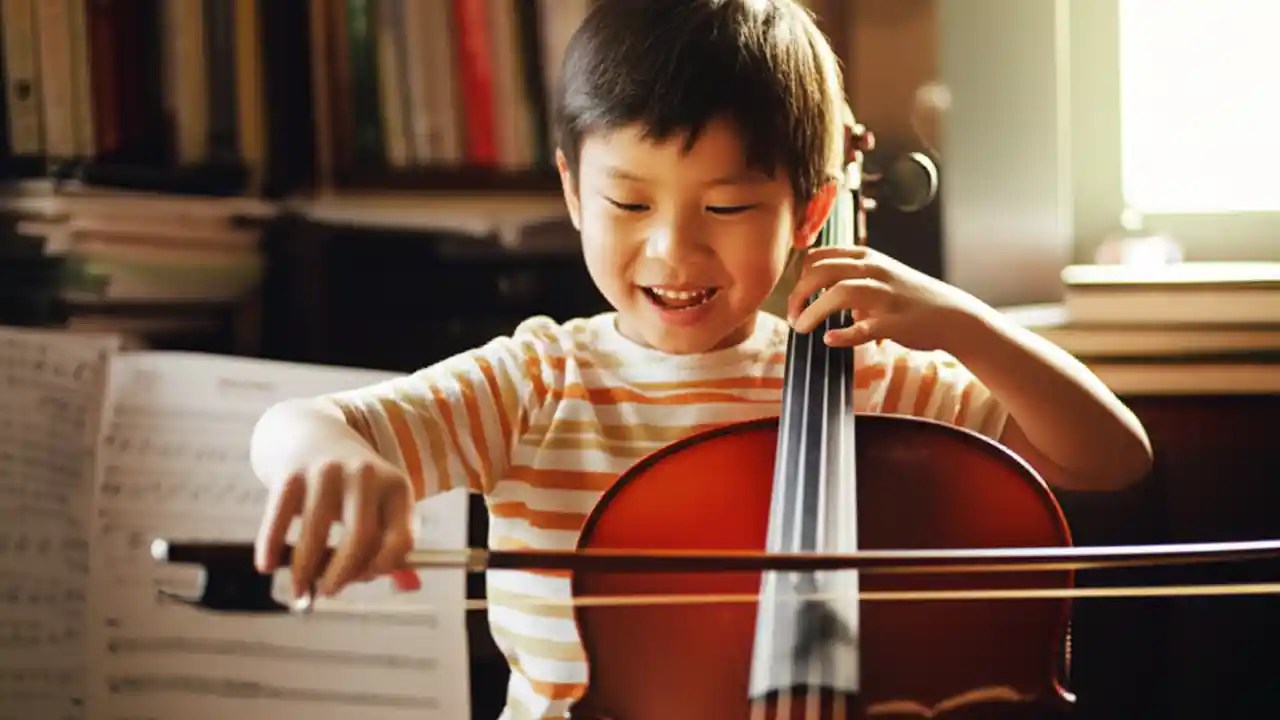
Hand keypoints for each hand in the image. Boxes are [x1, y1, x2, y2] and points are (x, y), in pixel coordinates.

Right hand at [254, 451, 419, 600]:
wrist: (310, 430)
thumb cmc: (348, 483)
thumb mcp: (377, 501)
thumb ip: (382, 542)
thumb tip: (379, 583)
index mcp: (396, 487)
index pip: (402, 538)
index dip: (385, 567)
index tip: (365, 578)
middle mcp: (366, 476)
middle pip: (361, 539)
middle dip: (343, 575)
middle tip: (329, 592)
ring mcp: (327, 472)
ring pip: (316, 536)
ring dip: (304, 571)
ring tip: (299, 588)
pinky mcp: (291, 473)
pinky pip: (280, 520)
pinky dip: (271, 548)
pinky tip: (266, 566)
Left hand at [786, 245, 991, 352]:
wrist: (951, 315)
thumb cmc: (910, 297)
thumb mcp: (880, 275)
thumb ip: (849, 277)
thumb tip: (814, 290)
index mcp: (867, 257)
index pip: (819, 256)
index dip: (799, 275)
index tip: (795, 295)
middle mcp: (874, 271)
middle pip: (822, 271)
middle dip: (799, 293)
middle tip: (792, 316)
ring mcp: (885, 295)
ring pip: (839, 293)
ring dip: (813, 312)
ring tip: (801, 328)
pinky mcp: (894, 322)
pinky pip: (863, 328)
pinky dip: (843, 334)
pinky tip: (829, 339)